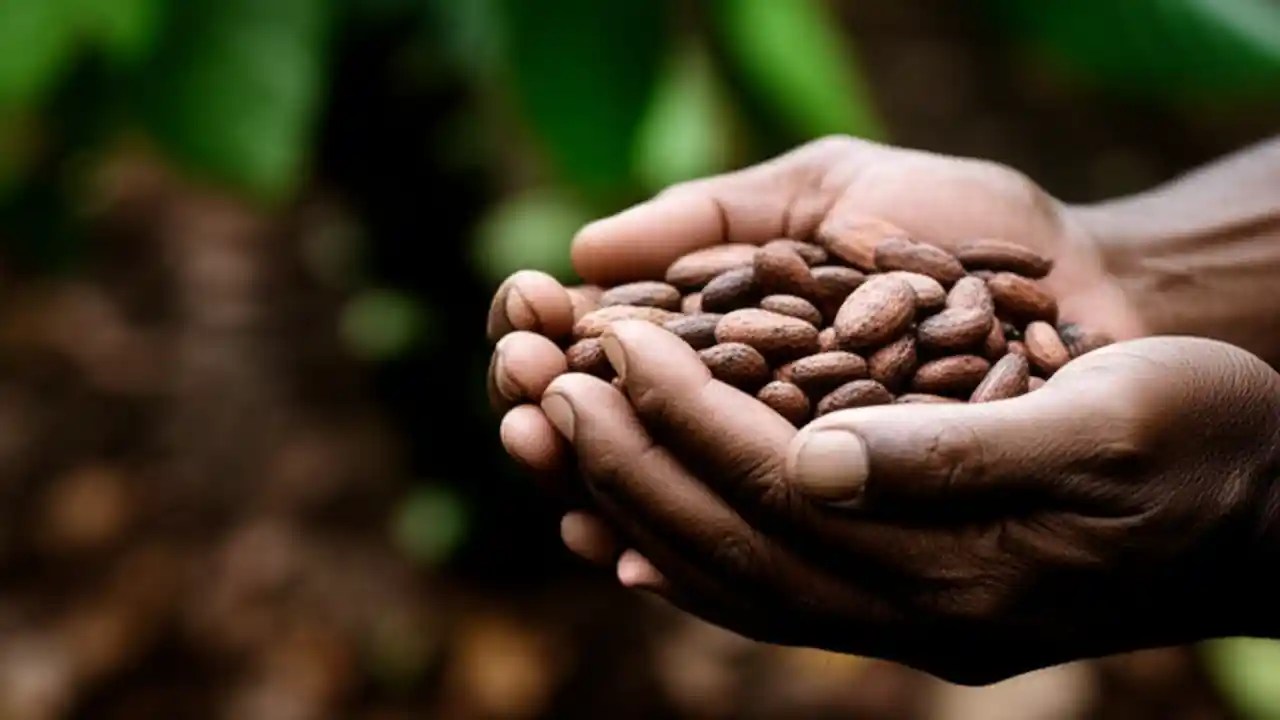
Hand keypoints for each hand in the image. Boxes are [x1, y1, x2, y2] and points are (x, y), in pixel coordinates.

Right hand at [490, 136, 1144, 555]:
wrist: (1094, 291)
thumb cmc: (969, 228)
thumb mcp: (832, 190)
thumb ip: (715, 213)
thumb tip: (583, 248)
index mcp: (722, 329)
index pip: (605, 344)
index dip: (549, 333)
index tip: (525, 315)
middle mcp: (738, 411)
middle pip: (610, 428)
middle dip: (547, 405)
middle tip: (518, 384)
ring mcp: (781, 476)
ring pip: (658, 499)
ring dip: (588, 478)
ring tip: (543, 444)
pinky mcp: (834, 536)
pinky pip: (739, 565)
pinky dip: (672, 560)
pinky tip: (619, 549)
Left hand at [537, 320, 1279, 683]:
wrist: (1265, 509)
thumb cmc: (1206, 439)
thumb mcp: (1112, 420)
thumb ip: (957, 452)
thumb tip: (811, 459)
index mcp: (969, 562)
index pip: (783, 486)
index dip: (686, 415)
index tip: (610, 345)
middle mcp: (924, 612)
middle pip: (733, 543)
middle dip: (625, 463)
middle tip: (536, 389)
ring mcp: (913, 625)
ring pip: (736, 580)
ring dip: (633, 511)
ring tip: (552, 443)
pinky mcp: (913, 611)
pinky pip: (775, 601)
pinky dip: (693, 565)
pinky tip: (629, 536)